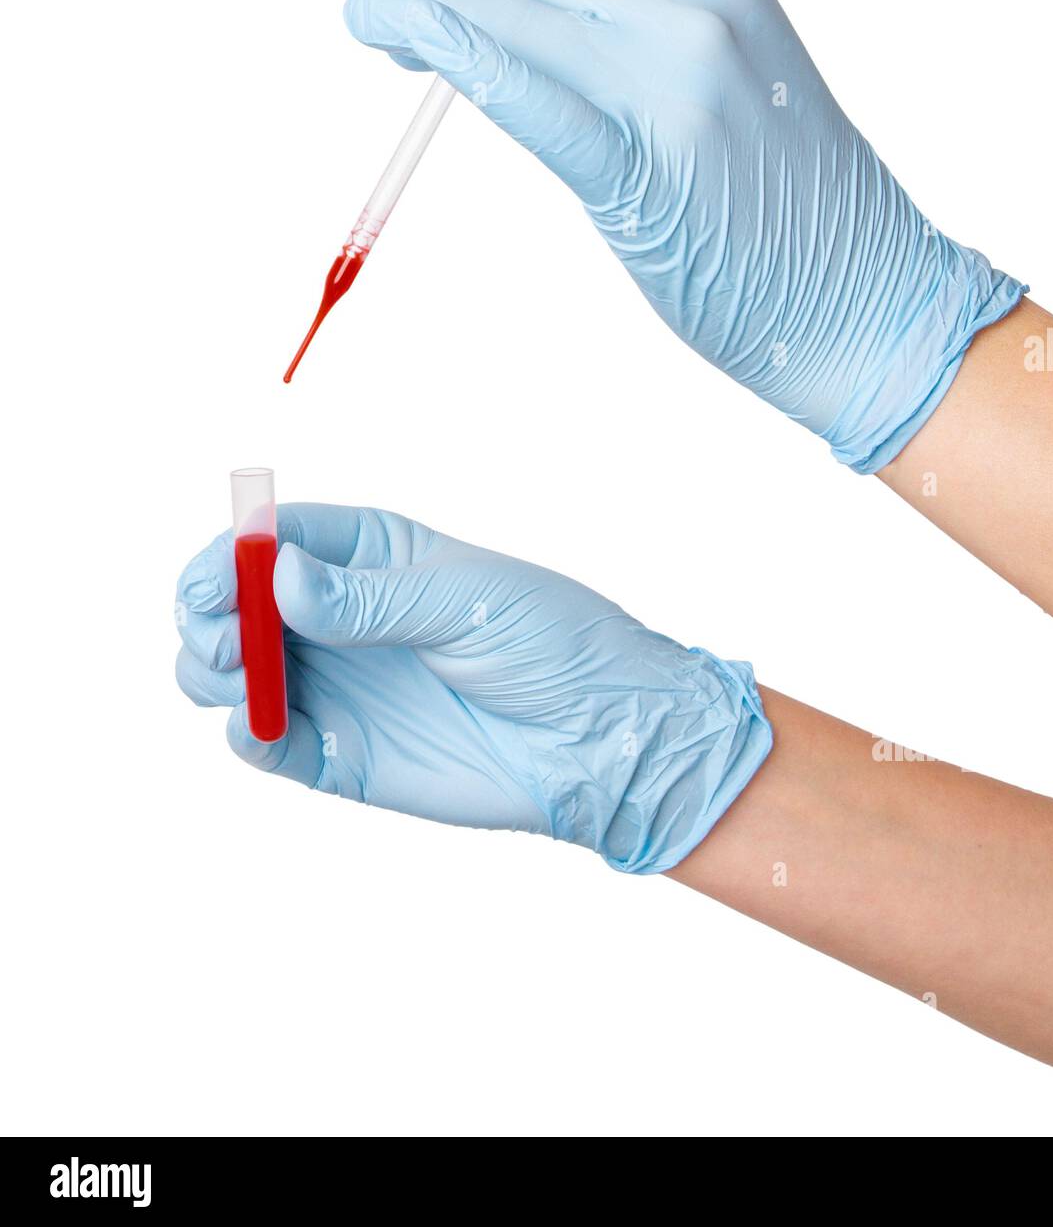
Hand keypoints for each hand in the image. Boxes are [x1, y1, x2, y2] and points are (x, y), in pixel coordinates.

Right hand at [175, 504, 770, 873]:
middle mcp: (343, 617)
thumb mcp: (467, 601)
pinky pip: (269, 743)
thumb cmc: (555, 646)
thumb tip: (277, 575)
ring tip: (248, 678)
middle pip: (236, 603)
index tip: (216, 580)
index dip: (232, 553)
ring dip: (212, 671)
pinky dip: (246, 735)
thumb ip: (369, 597)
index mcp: (374, 557)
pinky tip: (256, 727)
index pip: (276, 537)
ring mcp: (339, 684)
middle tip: (232, 639)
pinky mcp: (343, 753)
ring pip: (233, 671)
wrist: (603, 740)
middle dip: (209, 614)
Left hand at [344, 0, 1024, 472]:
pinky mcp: (647, 169)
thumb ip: (650, 52)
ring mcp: (676, 86)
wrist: (869, 307)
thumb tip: (542, 42)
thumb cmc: (799, 221)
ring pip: (514, 9)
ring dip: (427, 9)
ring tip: (386, 32)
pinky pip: (528, 93)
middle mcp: (700, 13)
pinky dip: (455, 54)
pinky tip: (403, 37)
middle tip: (397, 11)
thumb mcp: (738, 92)